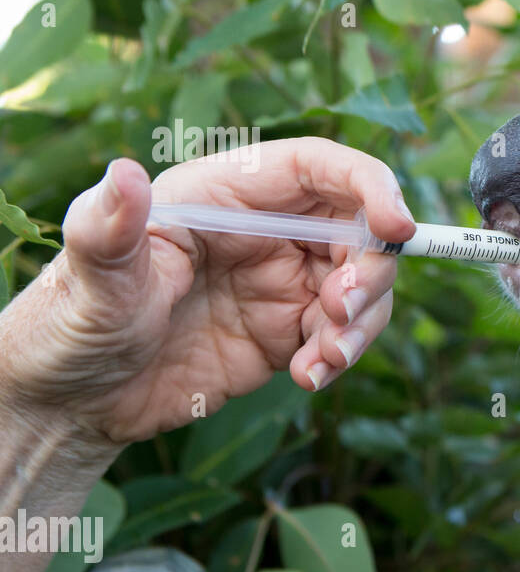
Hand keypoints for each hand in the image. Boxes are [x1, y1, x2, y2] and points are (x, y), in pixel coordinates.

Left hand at [0, 137, 414, 445]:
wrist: (73, 404)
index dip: (369, 185)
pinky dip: (340, 356)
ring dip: (362, 321)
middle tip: (339, 312)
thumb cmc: (70, 324)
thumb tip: (123, 175)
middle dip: (369, 270)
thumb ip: (108, 230)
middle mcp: (266, 231)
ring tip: (322, 359)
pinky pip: (343, 335)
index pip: (317, 167)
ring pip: (363, 285)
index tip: (397, 225)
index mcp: (225, 195)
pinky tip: (306, 378)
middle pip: (358, 229)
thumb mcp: (91, 279)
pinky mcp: (288, 332)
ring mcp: (282, 283)